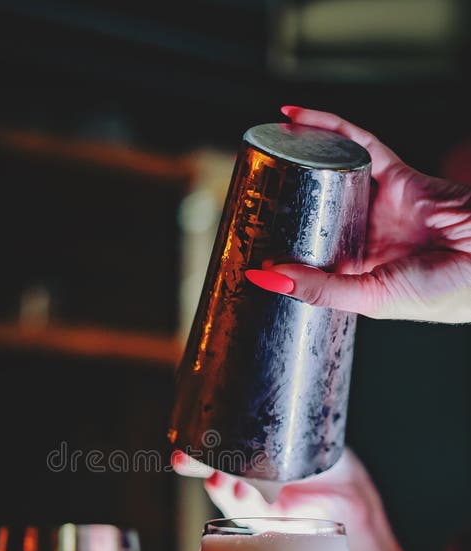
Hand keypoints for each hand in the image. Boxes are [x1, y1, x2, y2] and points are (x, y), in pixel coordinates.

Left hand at [245, 106, 470, 323]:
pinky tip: (294, 118)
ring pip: (331, 173)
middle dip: (283, 199)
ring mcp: (379, 203)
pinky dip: (327, 127)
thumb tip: (268, 277)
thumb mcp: (369, 295)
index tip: (245, 244)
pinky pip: (357, 143)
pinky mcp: (395, 174)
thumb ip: (320, 287)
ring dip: (299, 159)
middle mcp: (365, 235)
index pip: (311, 255)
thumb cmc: (441, 291)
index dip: (281, 247)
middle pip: (315, 209)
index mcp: (358, 270)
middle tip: (247, 193)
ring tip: (263, 150)